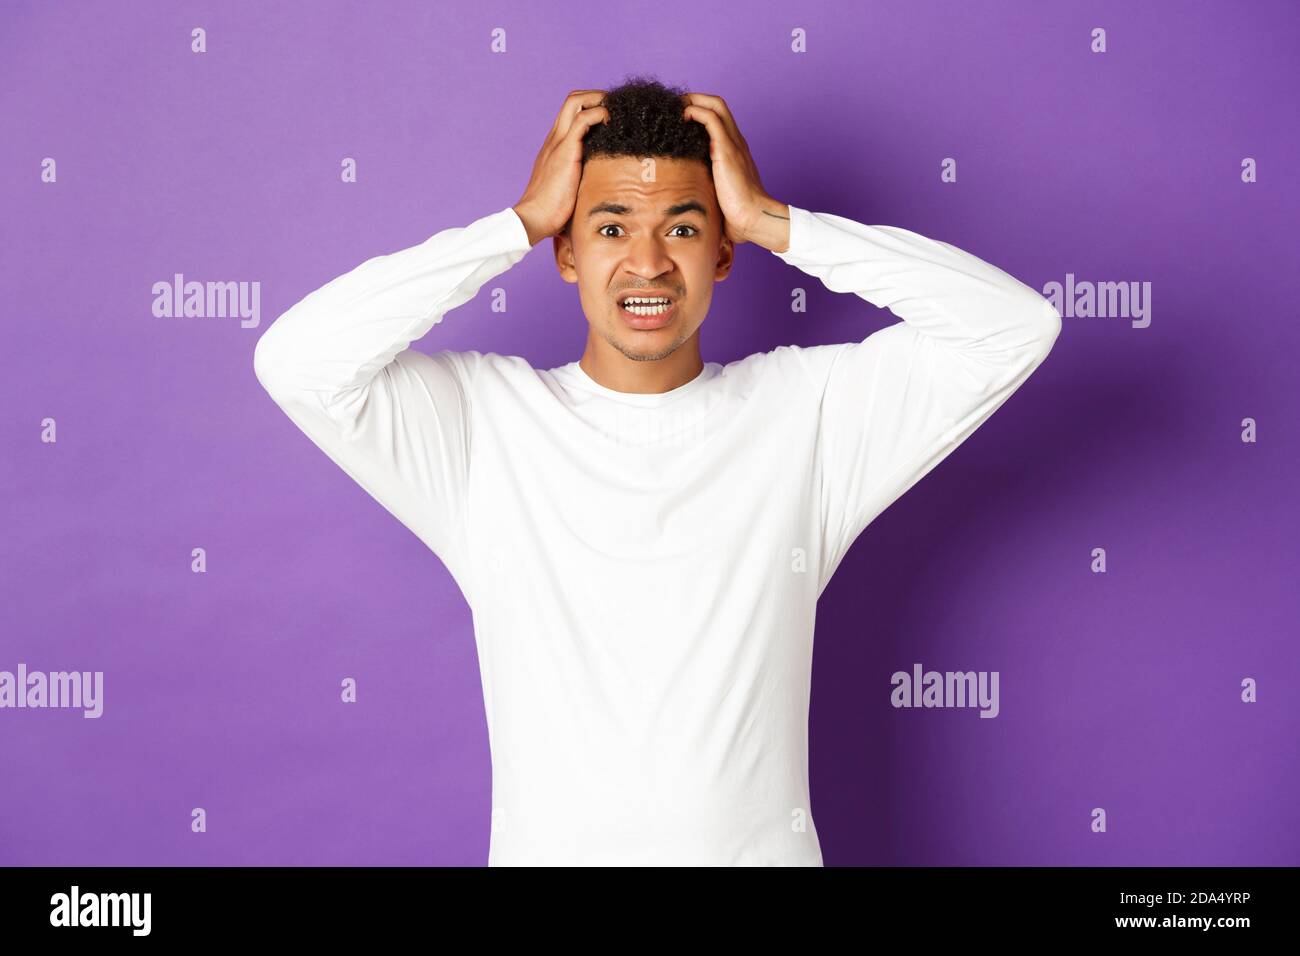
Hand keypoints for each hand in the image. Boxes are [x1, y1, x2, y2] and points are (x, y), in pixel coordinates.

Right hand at [512, 91, 609, 244]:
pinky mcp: (565, 151)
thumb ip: (580, 178)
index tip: (610, 114)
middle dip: (596, 96)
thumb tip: (599, 185)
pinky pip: (583, 120)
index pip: (570, 113)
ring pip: (575, 102)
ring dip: (598, 99)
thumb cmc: (551, 210)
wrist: (534, 218)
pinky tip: (610, 122)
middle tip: (615, 107)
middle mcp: (554, 138)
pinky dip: (599, 113)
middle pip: (571, 99)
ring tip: (615, 110)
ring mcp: (558, 142)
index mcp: (554, 146)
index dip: (590, 106)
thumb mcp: (569, 187)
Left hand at [681, 93, 788, 251]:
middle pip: (717, 105)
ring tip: (675, 108)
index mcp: (734, 151)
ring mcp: (733, 143)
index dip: (700, 111)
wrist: (754, 219)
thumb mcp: (718, 195)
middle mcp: (736, 142)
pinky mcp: (727, 149)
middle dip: (694, 99)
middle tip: (674, 107)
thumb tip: (689, 201)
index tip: (680, 117)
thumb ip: (707, 189)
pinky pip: (711, 119)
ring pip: (715, 105)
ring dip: (693, 100)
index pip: (719, 119)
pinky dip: (695, 111)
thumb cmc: (738, 215)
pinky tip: (683, 117)